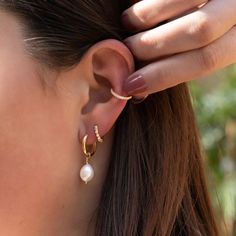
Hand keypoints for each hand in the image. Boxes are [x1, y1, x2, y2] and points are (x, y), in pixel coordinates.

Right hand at [121, 0, 235, 95]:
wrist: (222, 5)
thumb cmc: (210, 32)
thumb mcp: (207, 49)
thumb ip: (181, 62)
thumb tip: (140, 89)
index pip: (206, 60)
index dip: (163, 76)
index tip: (131, 86)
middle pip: (199, 30)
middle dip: (152, 46)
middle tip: (126, 52)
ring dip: (146, 15)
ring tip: (126, 23)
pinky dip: (149, 3)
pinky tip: (134, 9)